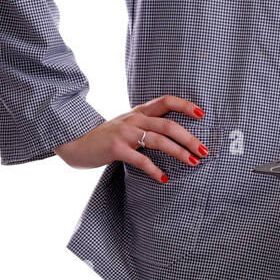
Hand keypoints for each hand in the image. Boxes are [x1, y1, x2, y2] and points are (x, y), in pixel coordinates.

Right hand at [53, 94, 207, 183]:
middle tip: (204, 150)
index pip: (166, 101)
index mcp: (139, 111)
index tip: (202, 113)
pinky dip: (154, 169)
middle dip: (190, 138)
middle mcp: (134, 119)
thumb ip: (147, 124)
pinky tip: (163, 178)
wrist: (75, 142)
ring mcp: (125, 133)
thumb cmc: (106, 136)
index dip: (185, 105)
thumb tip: (174, 132)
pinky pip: (140, 159)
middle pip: (169, 125)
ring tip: (193, 162)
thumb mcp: (128, 124)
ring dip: (179, 152)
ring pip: (159, 140)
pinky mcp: (116, 149)